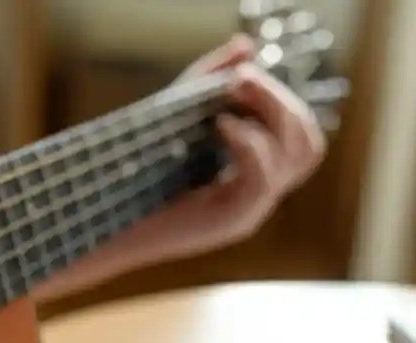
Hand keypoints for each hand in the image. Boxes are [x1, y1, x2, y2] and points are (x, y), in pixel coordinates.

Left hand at [157, 33, 326, 254]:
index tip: (243, 76)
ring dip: (268, 116)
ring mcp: (250, 212)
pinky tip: (221, 125)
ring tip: (228, 103)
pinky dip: (248, 142)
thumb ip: (211, 78)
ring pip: (296, 159)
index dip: (283, 98)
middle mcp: (260, 195)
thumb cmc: (139, 171)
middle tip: (242, 79)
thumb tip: (246, 45)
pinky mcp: (229, 223)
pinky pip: (263, 178)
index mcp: (254, 173)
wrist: (108, 223)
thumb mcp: (178, 113)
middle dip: (280, 101)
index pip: (302, 134)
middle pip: (307, 144)